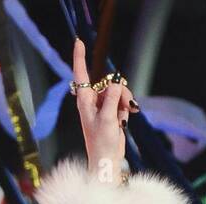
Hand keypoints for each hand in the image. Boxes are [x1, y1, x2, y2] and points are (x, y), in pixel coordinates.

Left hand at [71, 37, 135, 184]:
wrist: (107, 159)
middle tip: (125, 106)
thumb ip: (112, 99)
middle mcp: (92, 101)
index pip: (81, 74)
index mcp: (84, 101)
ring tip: (124, 117)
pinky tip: (124, 120)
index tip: (79, 41)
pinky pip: (122, 100)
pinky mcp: (111, 111)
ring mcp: (102, 106)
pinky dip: (126, 108)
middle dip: (120, 92)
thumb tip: (117, 83)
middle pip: (108, 83)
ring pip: (118, 91)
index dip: (80, 57)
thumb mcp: (107, 119)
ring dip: (125, 101)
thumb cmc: (102, 142)